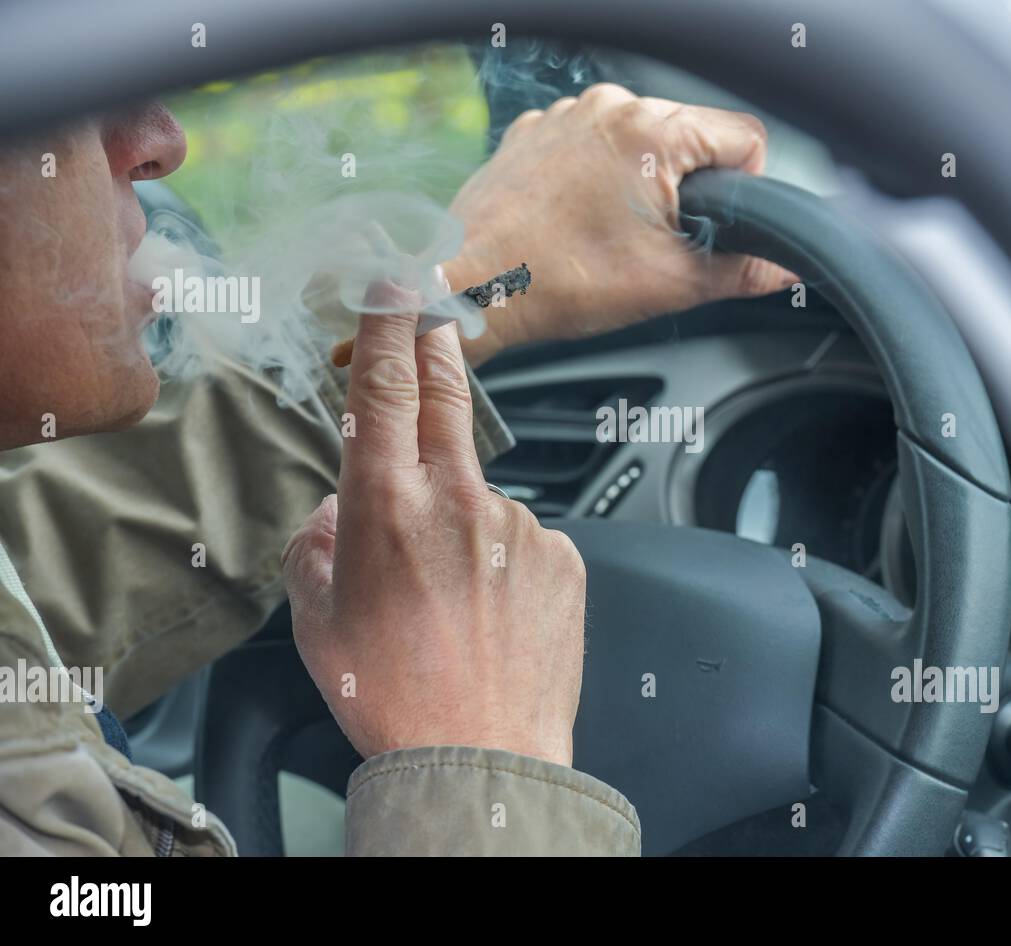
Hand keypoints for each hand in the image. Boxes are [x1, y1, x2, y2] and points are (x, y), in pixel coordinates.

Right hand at [281, 284, 586, 764]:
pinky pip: (523, 538)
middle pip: (448, 396)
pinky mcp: (562, 554)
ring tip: (454, 603)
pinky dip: (505, 561)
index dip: (384, 325)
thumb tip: (341, 508)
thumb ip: (321, 543)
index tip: (391, 284)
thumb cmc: (391, 693)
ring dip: (464, 524)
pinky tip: (493, 612)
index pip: (382, 388)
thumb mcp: (318, 617)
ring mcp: (518, 524)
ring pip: (481, 495)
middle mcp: (457, 500)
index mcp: (385, 506)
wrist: (480, 756)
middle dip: (437, 347)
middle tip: (435, 314)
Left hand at [451, 83, 797, 364]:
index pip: (744, 139)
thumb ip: (741, 271)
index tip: (714, 227)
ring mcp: (569, 114)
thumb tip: (785, 271)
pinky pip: (595, 146)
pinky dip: (598, 180)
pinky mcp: (538, 131)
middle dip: (688, 190)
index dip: (745, 190)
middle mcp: (611, 107)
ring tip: (610, 236)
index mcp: (653, 132)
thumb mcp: (669, 284)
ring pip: (642, 143)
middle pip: (693, 138)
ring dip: (642, 186)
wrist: (471, 285)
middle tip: (655, 242)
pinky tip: (578, 222)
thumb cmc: (557, 280)